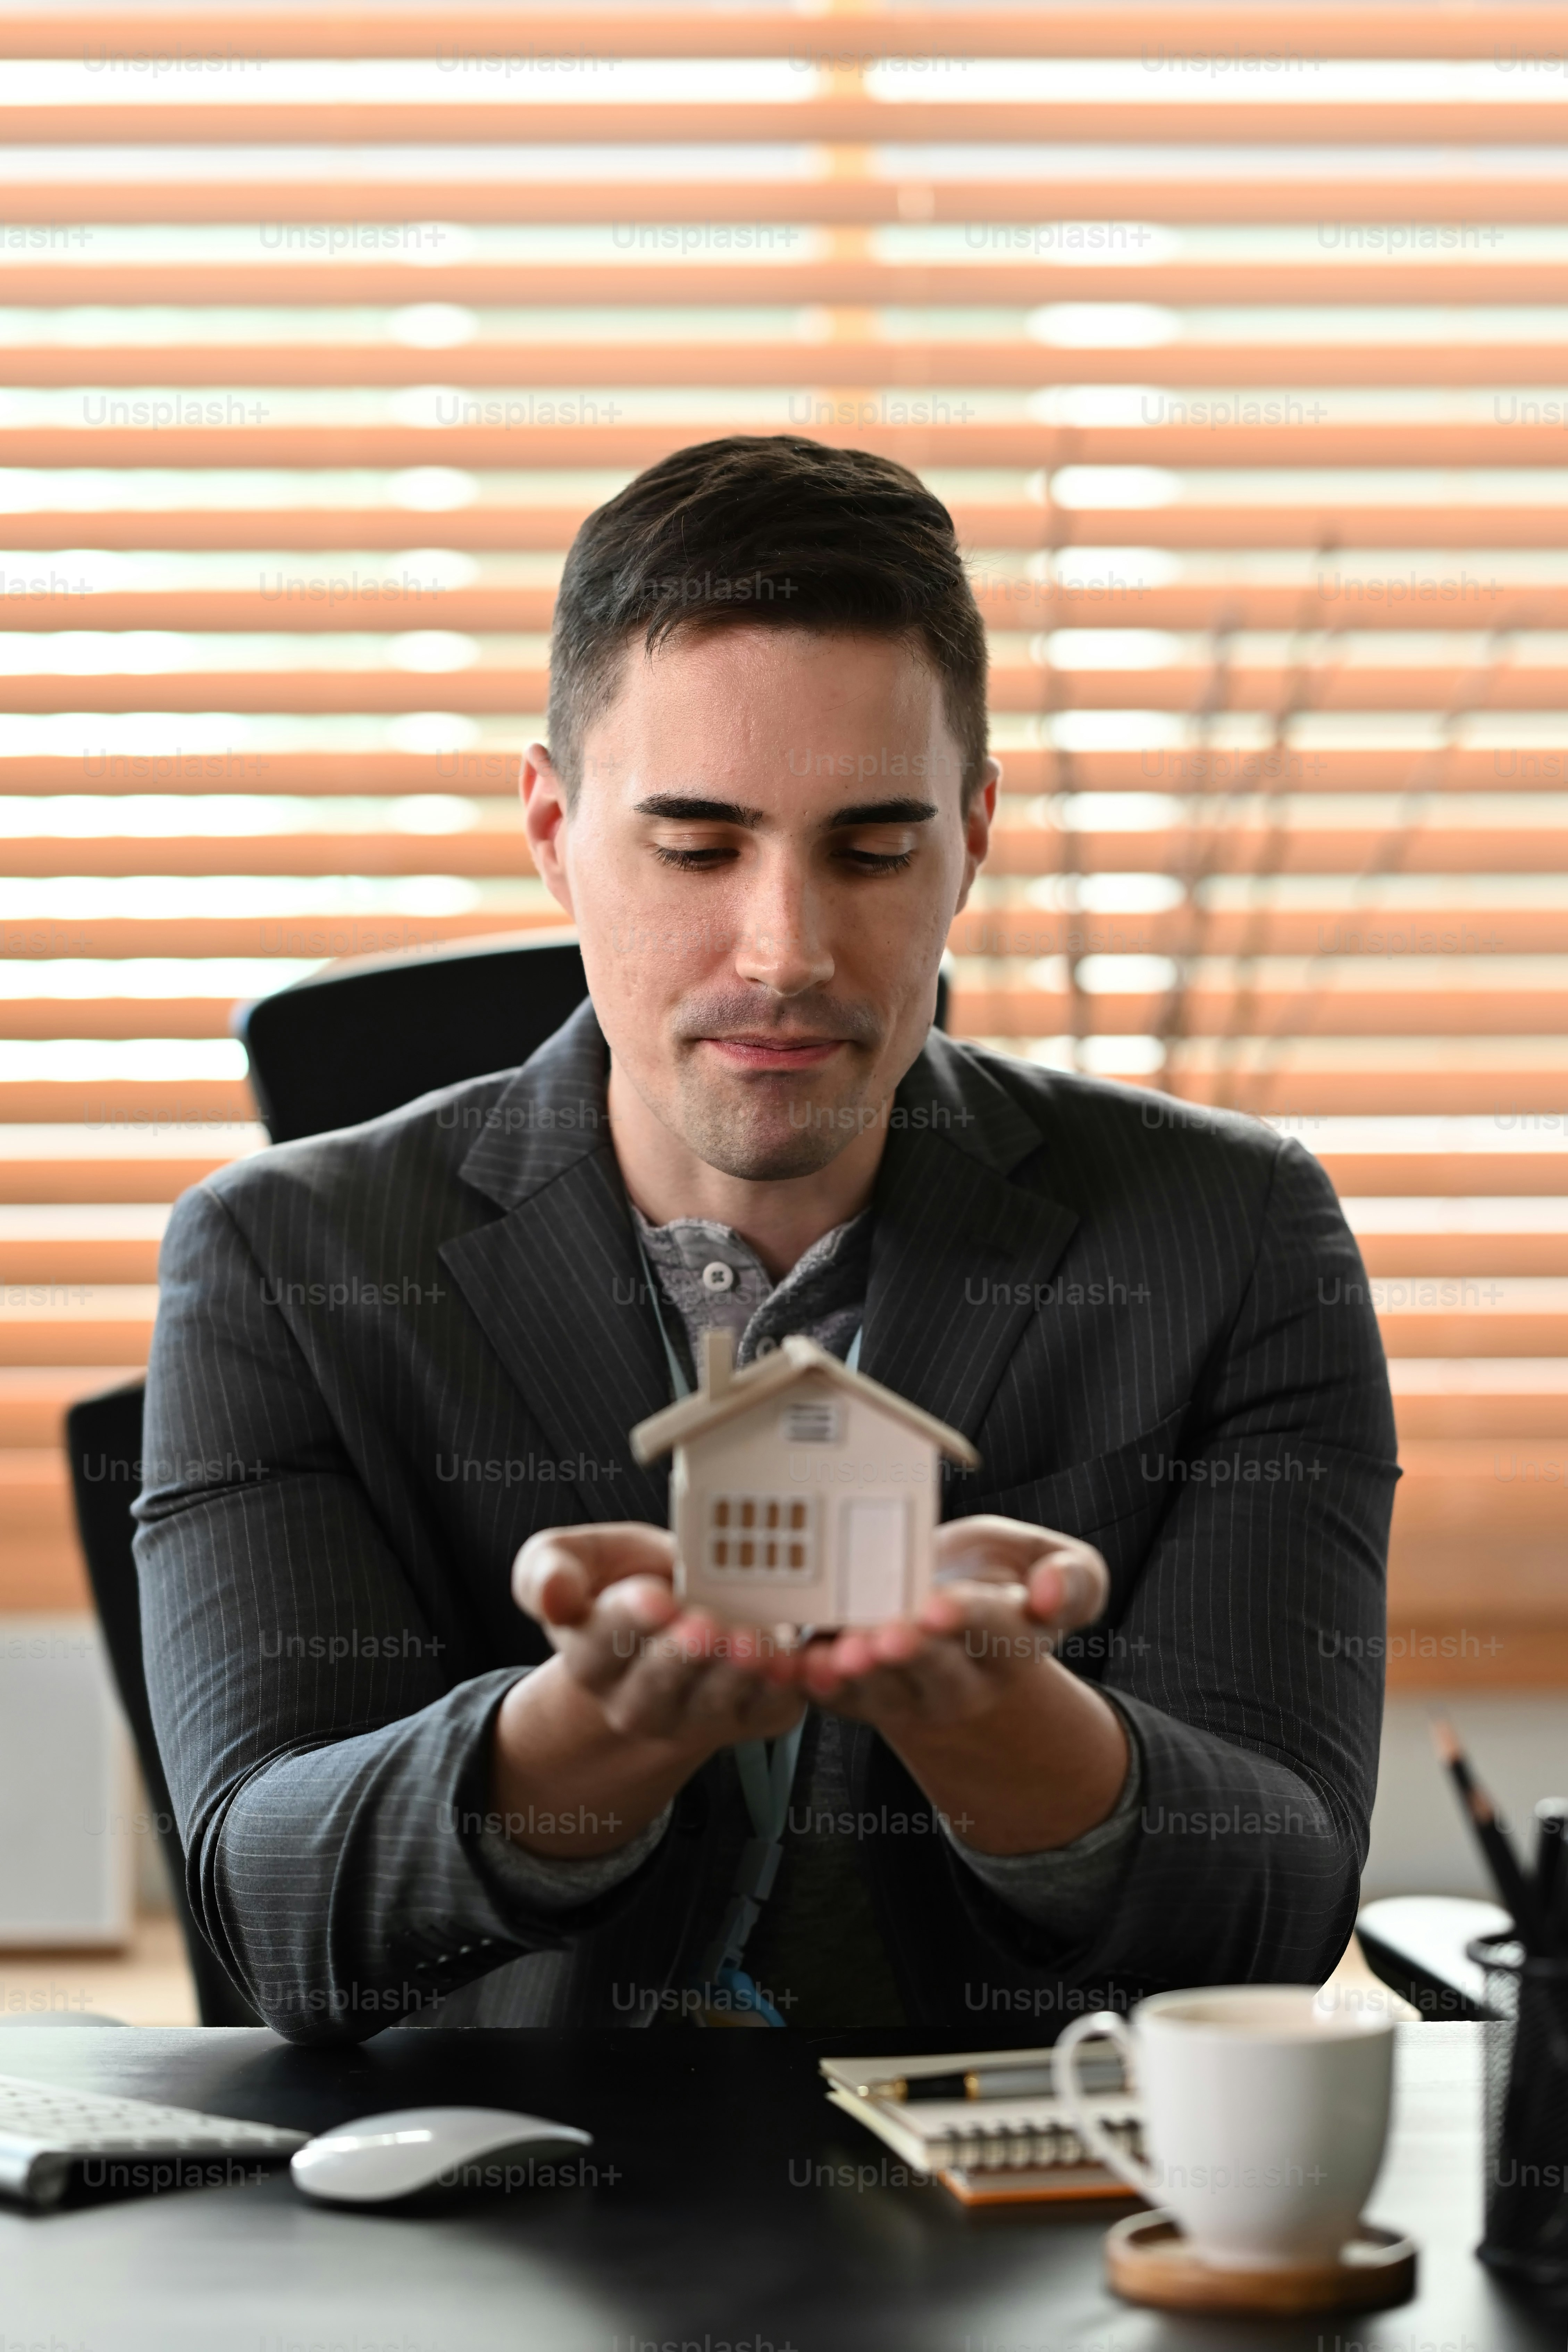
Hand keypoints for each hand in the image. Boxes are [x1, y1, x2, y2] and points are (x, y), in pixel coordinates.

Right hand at [511, 1521, 802, 1750]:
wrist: (676, 1614)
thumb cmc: (624, 1579)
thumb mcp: (573, 1560)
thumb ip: (547, 1572)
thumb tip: (551, 1593)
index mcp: (593, 1658)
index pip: (603, 1646)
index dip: (630, 1621)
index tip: (654, 1596)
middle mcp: (640, 1700)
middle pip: (659, 1685)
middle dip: (685, 1655)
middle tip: (707, 1625)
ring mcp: (697, 1715)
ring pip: (717, 1702)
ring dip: (740, 1675)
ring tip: (758, 1644)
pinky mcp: (751, 1716)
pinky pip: (771, 1709)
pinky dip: (792, 1687)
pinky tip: (803, 1662)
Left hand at [787, 1515, 1125, 1855]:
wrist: (953, 1617)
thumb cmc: (1003, 1583)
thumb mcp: (1057, 1569)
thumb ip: (1075, 1580)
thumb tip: (1050, 1595)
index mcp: (1012, 1646)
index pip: (994, 1634)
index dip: (966, 1619)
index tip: (940, 1606)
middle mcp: (959, 1680)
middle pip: (934, 1671)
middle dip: (908, 1654)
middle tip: (885, 1636)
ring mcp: (903, 1692)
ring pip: (877, 1691)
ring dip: (851, 1675)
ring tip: (830, 1657)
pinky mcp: (855, 1694)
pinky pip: (827, 1695)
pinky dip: (799, 1679)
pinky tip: (777, 1660)